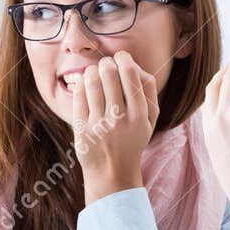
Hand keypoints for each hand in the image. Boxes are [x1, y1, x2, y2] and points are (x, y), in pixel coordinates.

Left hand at [72, 52, 159, 205]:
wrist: (113, 171)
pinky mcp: (81, 128)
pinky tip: (85, 83)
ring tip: (94, 71)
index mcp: (139, 114)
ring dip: (92, 71)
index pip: (130, 74)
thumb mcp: (150, 119)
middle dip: (106, 63)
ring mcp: (99, 124)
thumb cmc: (132, 139)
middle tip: (106, 65)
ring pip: (92, 82)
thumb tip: (133, 64)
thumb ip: (148, 91)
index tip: (121, 58)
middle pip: (109, 73)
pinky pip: (79, 95)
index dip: (123, 59)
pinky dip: (82, 84)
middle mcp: (119, 118)